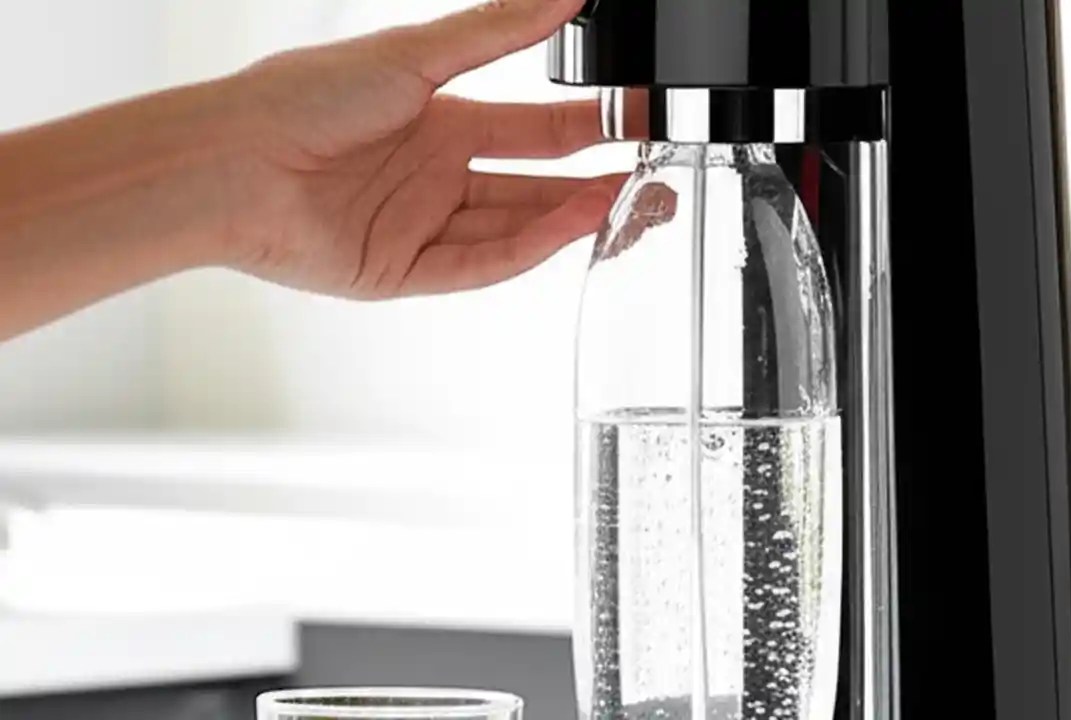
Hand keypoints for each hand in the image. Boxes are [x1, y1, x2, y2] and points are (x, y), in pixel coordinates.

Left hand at [221, 0, 621, 298]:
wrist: (230, 161)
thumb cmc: (302, 97)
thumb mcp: (413, 55)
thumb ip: (496, 32)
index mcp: (439, 121)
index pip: (535, 131)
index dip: (590, 129)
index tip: (639, 124)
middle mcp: (435, 176)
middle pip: (535, 187)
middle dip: (596, 185)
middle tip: (652, 181)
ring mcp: (422, 226)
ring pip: (515, 229)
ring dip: (569, 219)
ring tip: (624, 206)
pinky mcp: (402, 273)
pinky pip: (477, 265)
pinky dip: (524, 250)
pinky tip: (564, 232)